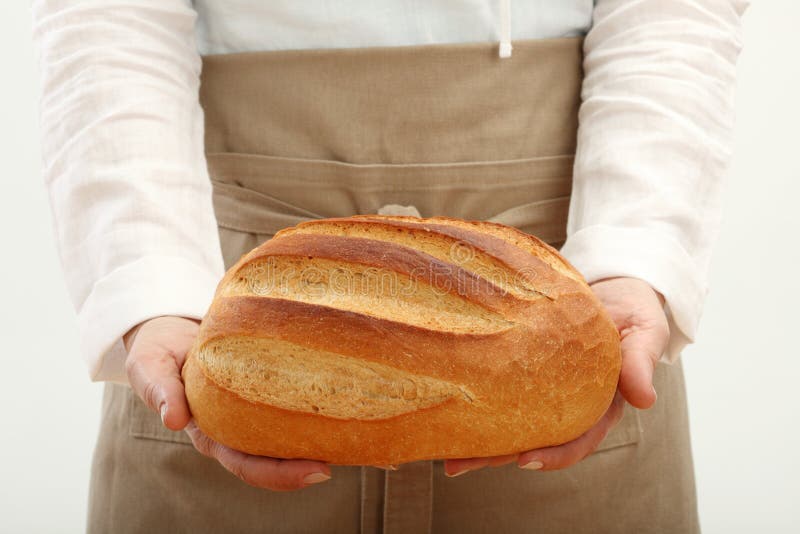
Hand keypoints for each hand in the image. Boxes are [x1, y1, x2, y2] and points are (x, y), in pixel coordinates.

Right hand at [123, 315, 331, 490]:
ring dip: (317, 437)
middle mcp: (237, 426)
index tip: (316, 473)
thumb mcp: (150, 365)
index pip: (247, 463)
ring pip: (287, 432)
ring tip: (352, 435)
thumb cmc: (159, 349)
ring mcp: (252, 408)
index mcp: (210, 431)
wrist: (170, 324)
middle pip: (275, 456)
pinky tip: (341, 399)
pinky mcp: (266, 385)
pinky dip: (314, 404)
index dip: (280, 474)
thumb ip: (158, 389)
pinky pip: (291, 400)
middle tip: (339, 462)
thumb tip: (173, 419)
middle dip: (306, 465)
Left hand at [443, 276, 668, 475]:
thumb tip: (645, 400)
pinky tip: (449, 406)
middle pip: (532, 438)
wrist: (615, 287)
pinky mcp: (527, 370)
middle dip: (497, 455)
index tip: (524, 460)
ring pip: (511, 420)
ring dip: (479, 437)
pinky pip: (502, 389)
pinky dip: (478, 399)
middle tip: (458, 465)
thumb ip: (641, 361)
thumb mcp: (645, 332)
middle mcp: (569, 404)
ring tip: (443, 450)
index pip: (577, 440)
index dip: (552, 454)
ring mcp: (546, 390)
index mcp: (600, 405)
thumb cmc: (635, 311)